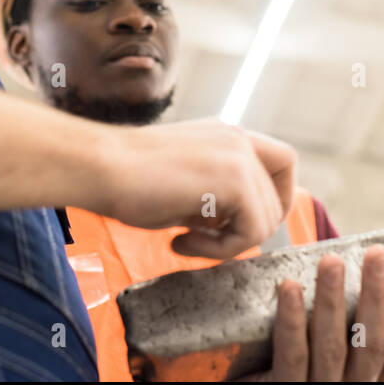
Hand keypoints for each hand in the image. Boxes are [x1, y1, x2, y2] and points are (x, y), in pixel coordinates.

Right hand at [96, 117, 295, 259]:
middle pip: (278, 198)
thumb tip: (238, 225)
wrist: (99, 167)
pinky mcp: (233, 178)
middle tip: (201, 238)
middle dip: (246, 230)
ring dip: (229, 243)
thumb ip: (217, 196)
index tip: (241, 222)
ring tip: (186, 238)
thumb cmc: (127, 179)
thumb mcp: (185, 183)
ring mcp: (239, 155)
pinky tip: (181, 240)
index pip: (283, 163)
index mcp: (228, 135)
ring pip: (266, 219)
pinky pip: (251, 230)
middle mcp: (239, 138)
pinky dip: (221, 249)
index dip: (275, 198)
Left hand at [243, 245, 383, 380]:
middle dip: (376, 296)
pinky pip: (291, 354)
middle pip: (373, 345)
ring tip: (332, 260)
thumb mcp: (365, 363)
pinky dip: (292, 320)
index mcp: (381, 378)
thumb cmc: (326, 367)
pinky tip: (290, 287)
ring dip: (332, 300)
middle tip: (378, 253)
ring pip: (331, 346)